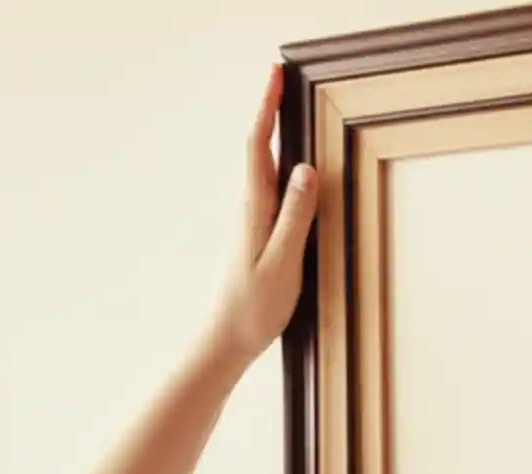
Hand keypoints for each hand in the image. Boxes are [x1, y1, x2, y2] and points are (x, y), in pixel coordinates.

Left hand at [213, 65, 318, 362]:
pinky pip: (270, 189)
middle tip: (280, 81)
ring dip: (272, 136)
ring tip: (284, 112)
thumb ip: (295, 216)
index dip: (266, 107)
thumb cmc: (252, 309)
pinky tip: (289, 171)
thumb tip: (306, 169)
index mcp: (254, 210)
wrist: (225, 341)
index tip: (275, 75)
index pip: (258, 146)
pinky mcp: (257, 237)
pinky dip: (278, 166)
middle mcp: (249, 210)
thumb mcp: (281, 262)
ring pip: (263, 168)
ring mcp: (252, 223)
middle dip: (269, 112)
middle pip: (259, 148)